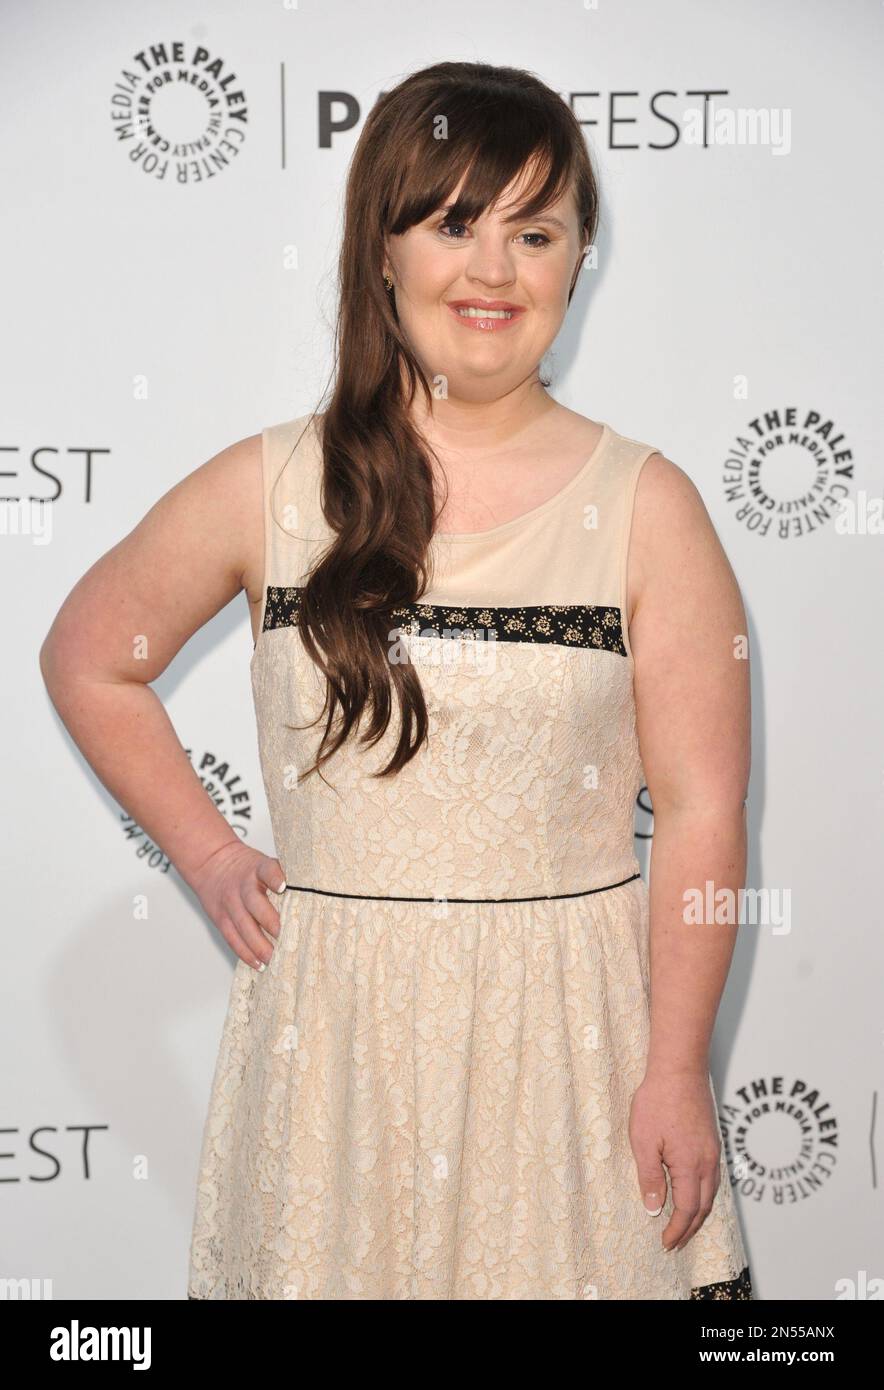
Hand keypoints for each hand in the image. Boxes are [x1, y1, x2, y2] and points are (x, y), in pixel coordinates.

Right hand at [185, 839, 286, 970]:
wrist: (212, 863)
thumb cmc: (248, 868)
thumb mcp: (264, 863)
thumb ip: (283, 877)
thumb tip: (315, 891)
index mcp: (258, 868)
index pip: (267, 870)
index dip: (274, 877)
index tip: (283, 887)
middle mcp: (243, 885)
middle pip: (254, 903)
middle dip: (270, 922)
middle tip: (286, 937)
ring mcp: (230, 903)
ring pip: (243, 926)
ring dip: (259, 945)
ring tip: (274, 959)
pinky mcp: (220, 918)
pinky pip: (232, 938)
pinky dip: (245, 953)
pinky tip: (259, 964)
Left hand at [628, 1069, 721, 1252]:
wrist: (680, 1070)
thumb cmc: (658, 1101)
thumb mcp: (644, 1141)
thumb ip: (650, 1177)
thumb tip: (654, 1207)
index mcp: (690, 1166)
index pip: (687, 1210)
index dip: (676, 1230)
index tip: (665, 1242)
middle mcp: (707, 1162)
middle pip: (703, 1207)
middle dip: (689, 1229)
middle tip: (674, 1242)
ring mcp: (712, 1151)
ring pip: (710, 1193)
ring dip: (698, 1214)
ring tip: (683, 1226)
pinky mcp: (712, 1141)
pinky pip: (712, 1178)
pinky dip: (703, 1195)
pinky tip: (693, 1195)